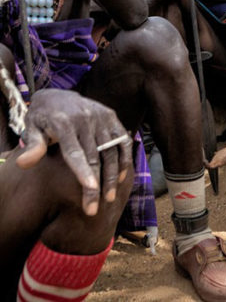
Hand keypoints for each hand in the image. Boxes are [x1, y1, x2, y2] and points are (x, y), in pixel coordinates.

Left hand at [16, 90, 131, 216]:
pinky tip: (121, 178)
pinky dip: (124, 160)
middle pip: (95, 156)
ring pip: (112, 151)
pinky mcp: (112, 117)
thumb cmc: (42, 118)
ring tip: (110, 198)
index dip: (83, 171)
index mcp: (64, 123)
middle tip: (94, 208)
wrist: (58, 95)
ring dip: (113, 176)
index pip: (75, 152)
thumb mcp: (31, 128)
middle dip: (97, 184)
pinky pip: (122, 141)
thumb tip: (23, 164)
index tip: (90, 189)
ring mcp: (102, 117)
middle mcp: (86, 118)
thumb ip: (32, 145)